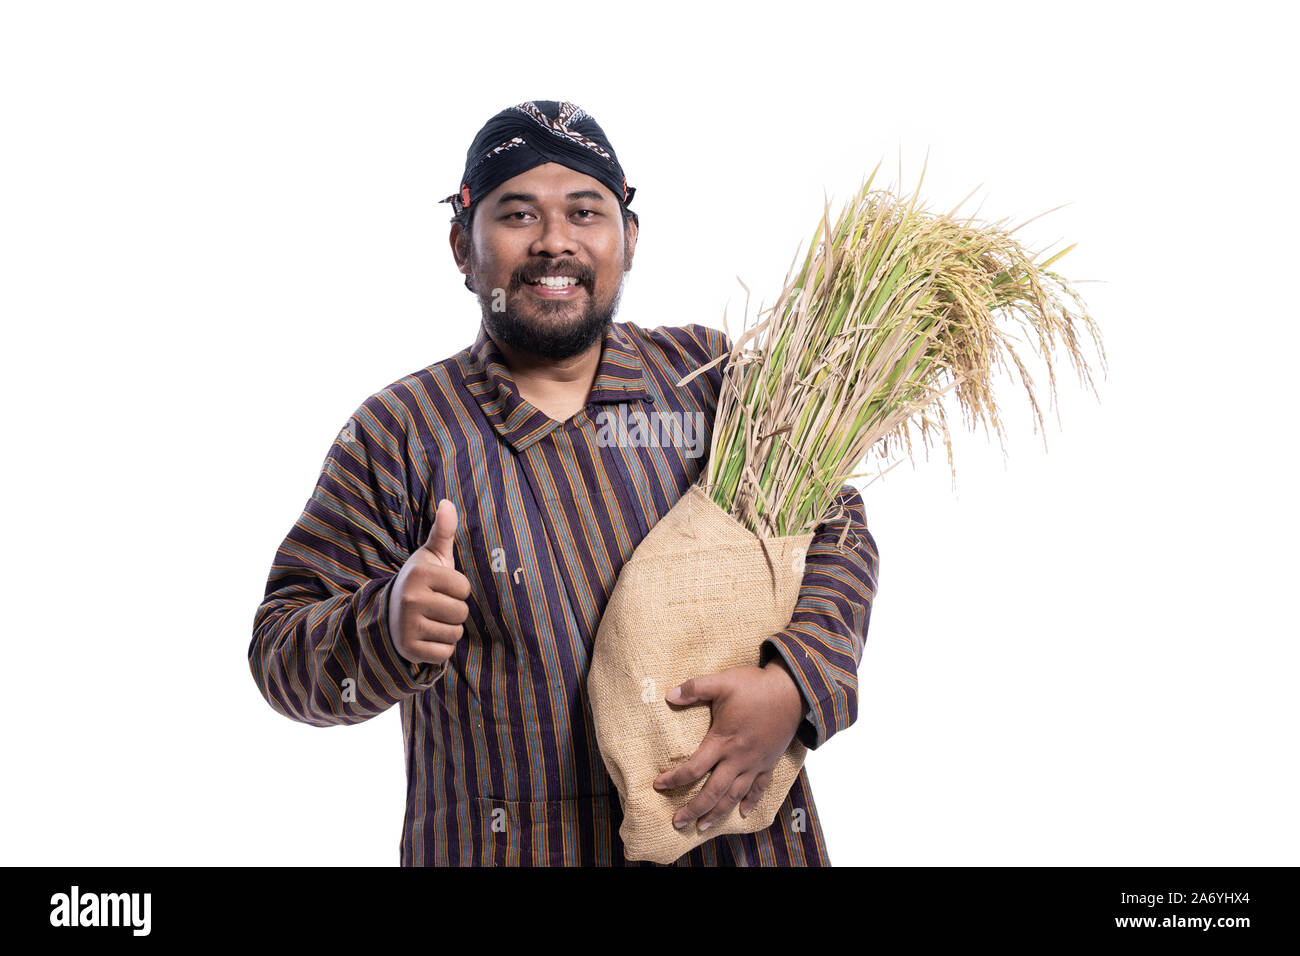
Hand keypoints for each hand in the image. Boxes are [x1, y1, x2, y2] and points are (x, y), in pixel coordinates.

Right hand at [387, 498, 470, 667]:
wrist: (390, 613)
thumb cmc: (420, 582)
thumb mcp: (431, 556)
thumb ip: (443, 530)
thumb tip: (448, 502)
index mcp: (419, 574)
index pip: (464, 588)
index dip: (458, 590)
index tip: (441, 588)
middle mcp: (410, 598)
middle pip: (461, 612)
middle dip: (454, 611)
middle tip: (435, 606)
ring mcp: (407, 625)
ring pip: (455, 634)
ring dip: (448, 630)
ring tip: (431, 620)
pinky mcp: (408, 649)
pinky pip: (444, 654)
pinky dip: (440, 648)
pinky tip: (426, 637)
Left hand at [651, 660, 804, 832]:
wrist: (792, 691)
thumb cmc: (756, 686)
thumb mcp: (722, 682)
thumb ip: (694, 688)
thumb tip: (668, 696)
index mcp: (724, 741)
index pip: (694, 768)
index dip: (675, 779)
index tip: (658, 785)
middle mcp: (739, 758)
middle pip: (713, 792)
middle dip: (694, 809)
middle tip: (678, 823)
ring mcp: (755, 763)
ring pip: (734, 796)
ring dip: (717, 813)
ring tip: (702, 827)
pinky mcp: (769, 762)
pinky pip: (760, 788)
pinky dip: (751, 802)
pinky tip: (743, 813)